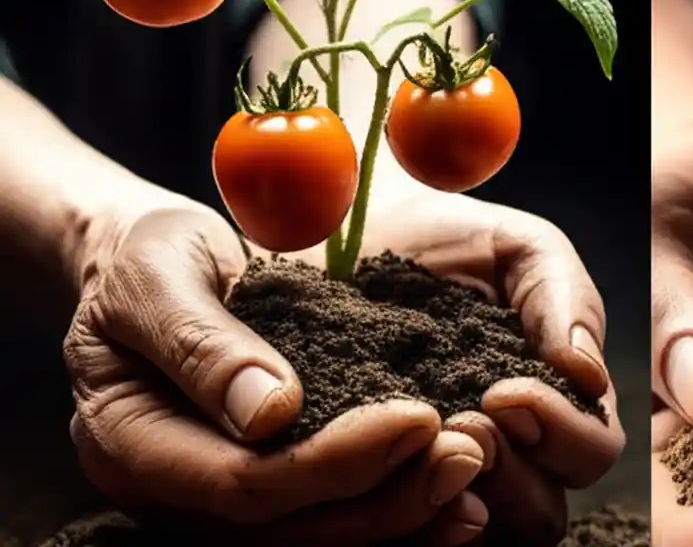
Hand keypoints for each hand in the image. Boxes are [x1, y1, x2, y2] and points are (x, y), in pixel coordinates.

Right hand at [65, 201, 488, 544]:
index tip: (417, 418)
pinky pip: (335, 514)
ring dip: (404, 512)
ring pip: (320, 534)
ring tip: (474, 473)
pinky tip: (460, 494)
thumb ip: (201, 342)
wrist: (150, 263)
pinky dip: (397, 506)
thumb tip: (270, 412)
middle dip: (387, 497)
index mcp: (132, 445)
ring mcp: (222, 498)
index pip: (244, 483)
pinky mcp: (269, 486)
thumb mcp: (158, 273)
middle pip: (291, 528)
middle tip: (468, 453)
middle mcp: (177, 492)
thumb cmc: (149, 258)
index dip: (334, 463)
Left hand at [363, 190, 625, 545]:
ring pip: (476, 531)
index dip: (563, 434)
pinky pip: (400, 533)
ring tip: (420, 438)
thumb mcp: (519, 249)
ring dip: (453, 497)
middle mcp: (509, 455)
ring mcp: (440, 479)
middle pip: (541, 513)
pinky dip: (394, 516)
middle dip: (510, 473)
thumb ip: (567, 300)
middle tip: (461, 419)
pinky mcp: (374, 490)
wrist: (345, 233)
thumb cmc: (447, 241)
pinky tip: (373, 469)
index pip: (589, 453)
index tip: (506, 393)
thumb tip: (589, 375)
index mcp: (555, 402)